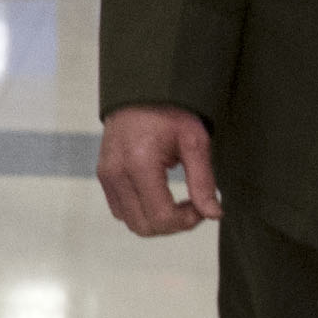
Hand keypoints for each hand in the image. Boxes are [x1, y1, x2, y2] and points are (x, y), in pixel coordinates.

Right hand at [97, 104, 221, 237]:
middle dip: (173, 225)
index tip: (202, 207)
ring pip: (131, 223)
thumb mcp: (195, 141)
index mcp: (139, 163)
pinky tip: (159, 197)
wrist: (141, 90)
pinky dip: (142, 212)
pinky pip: (121, 211)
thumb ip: (203, 180)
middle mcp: (117, 173)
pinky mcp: (104, 176)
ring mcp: (106, 176)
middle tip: (193, 207)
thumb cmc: (170, 111)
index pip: (162, 216)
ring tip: (177, 203)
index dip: (187, 221)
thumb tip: (213, 214)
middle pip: (144, 226)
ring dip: (157, 221)